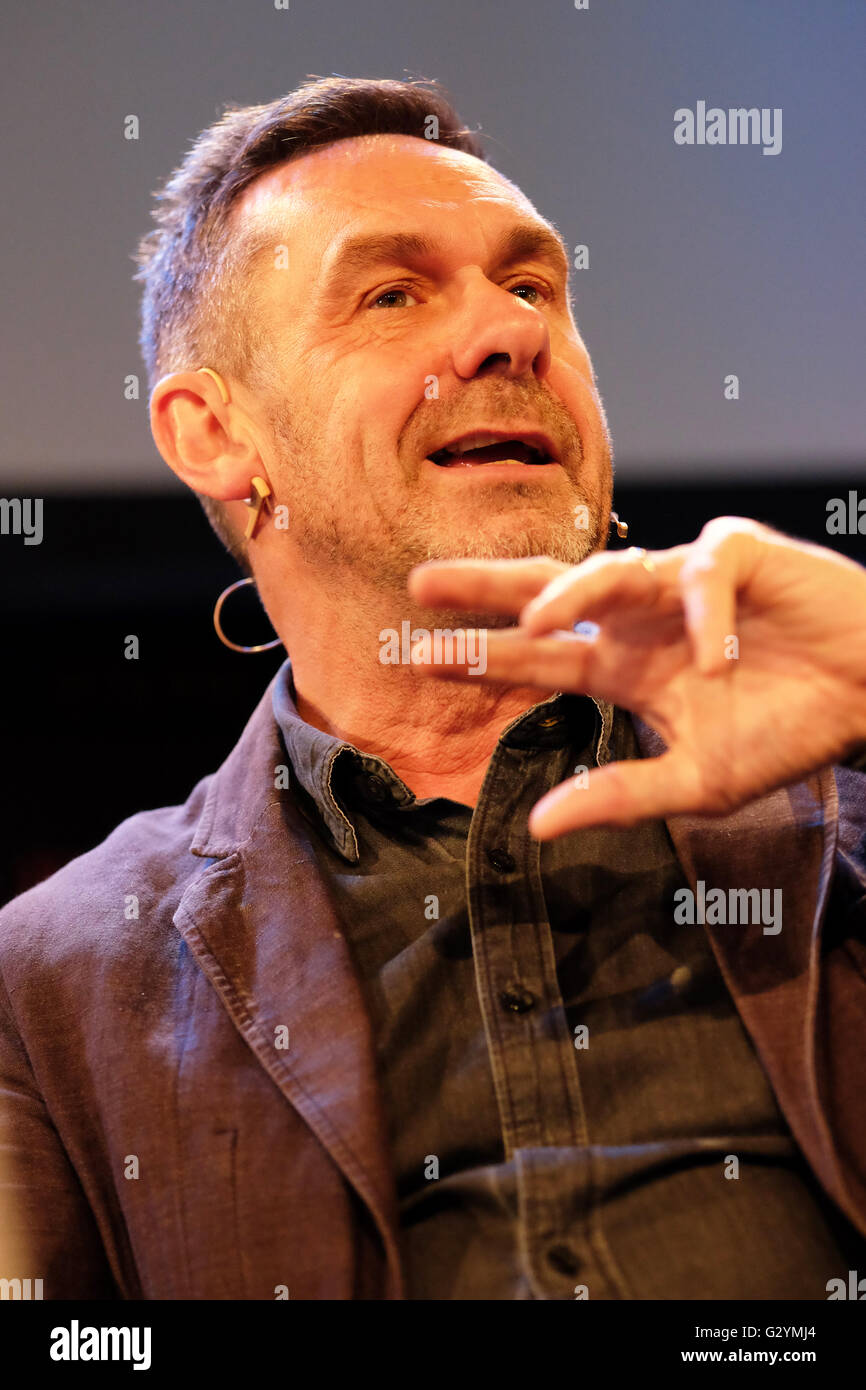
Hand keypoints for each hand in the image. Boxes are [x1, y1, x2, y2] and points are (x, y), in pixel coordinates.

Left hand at [407, 517, 865, 836]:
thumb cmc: (786, 731)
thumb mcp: (697, 782)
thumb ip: (620, 797)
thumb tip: (538, 827)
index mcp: (625, 667)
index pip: (538, 658)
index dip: (480, 653)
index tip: (416, 653)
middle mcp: (641, 619)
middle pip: (550, 593)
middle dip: (486, 588)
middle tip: (418, 587)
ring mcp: (685, 582)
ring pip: (615, 568)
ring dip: (574, 595)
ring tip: (535, 625)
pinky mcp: (741, 557)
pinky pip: (708, 574)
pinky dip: (707, 613)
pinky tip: (714, 658)